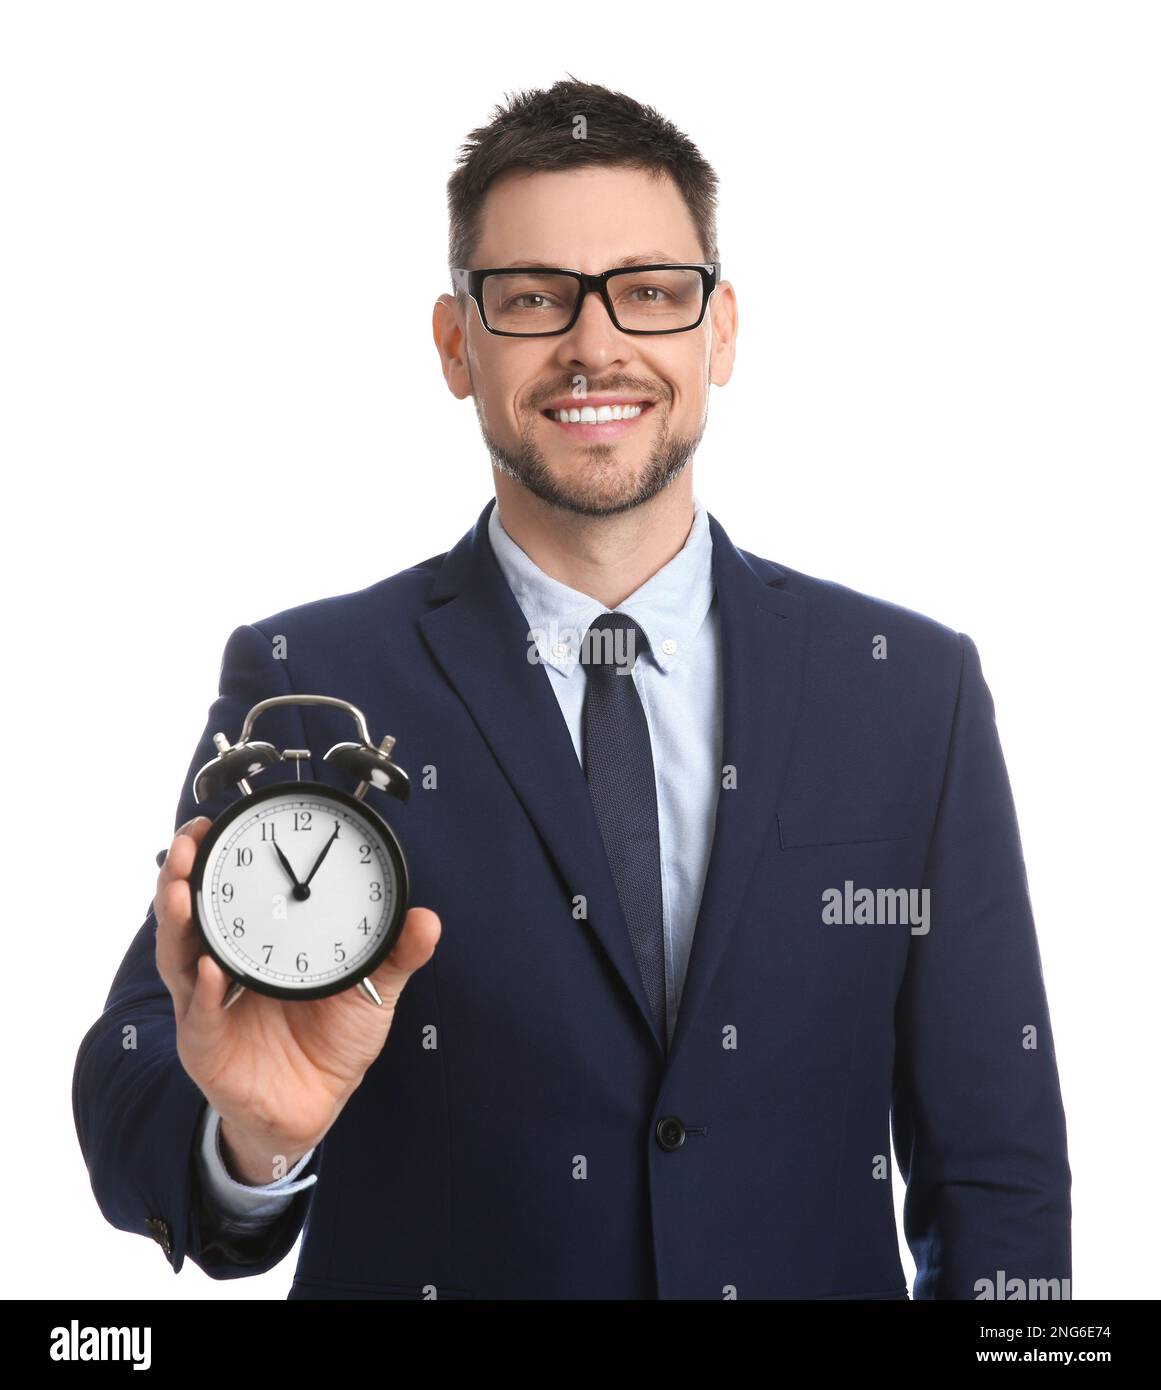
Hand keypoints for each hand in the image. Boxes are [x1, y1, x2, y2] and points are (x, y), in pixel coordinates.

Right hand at [154, 816, 440, 1183]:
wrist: (318, 1104)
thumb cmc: (335, 1036)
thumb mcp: (373, 988)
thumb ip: (398, 953)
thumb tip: (428, 919)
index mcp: (256, 940)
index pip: (228, 889)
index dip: (215, 855)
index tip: (213, 819)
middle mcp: (223, 965)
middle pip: (189, 912)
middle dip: (182, 874)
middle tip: (188, 841)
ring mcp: (208, 1004)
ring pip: (180, 955)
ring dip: (177, 920)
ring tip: (179, 889)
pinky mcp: (207, 1045)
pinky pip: (201, 1015)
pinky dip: (205, 991)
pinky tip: (212, 969)